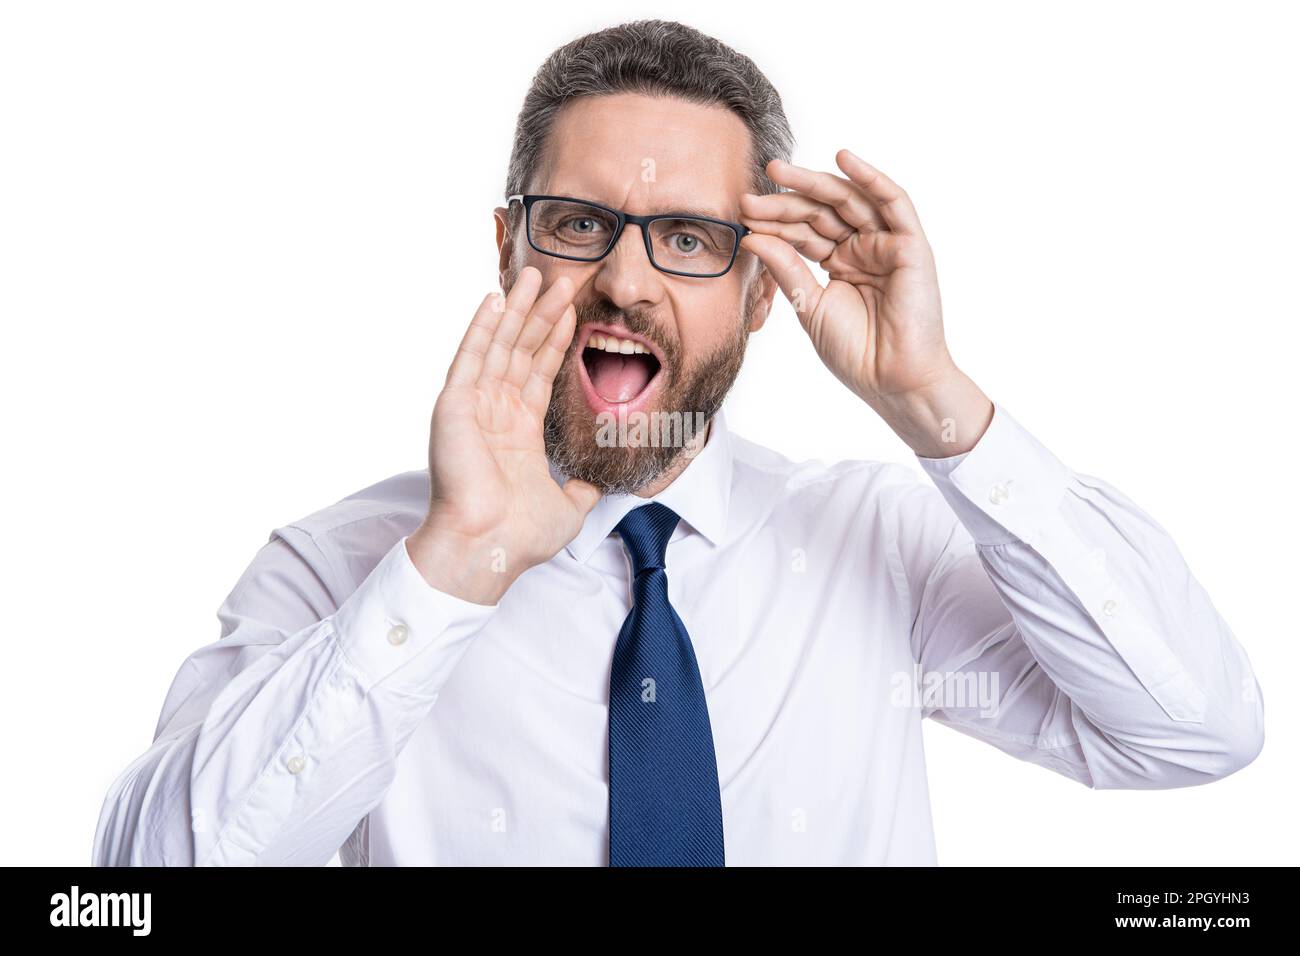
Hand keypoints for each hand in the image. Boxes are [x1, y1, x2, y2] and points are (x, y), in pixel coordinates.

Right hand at [407, 267, 600, 603]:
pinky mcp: (455, 405)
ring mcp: (473, 406)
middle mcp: (494, 413)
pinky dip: (483, 326)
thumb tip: (592, 486)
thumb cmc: (521, 536)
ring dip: (517, 309)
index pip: (539, 373)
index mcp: (518, 431)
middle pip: (522, 350)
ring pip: (500, 345)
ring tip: (535, 274)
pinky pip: (471, 357)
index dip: (556, 341)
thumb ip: (579, 489)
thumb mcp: (566, 508)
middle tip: (560, 277)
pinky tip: (496, 298)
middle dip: (541, 314)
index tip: (573, 310)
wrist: (490, 548)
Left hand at [739, 150, 991, 455]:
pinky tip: (842, 158)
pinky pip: (893, 201)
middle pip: (821, 211)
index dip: (773, 222)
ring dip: (814, 183)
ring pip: (849, 200)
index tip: (741, 216)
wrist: (892, 381)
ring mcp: (887, 244)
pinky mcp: (910, 245)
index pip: (803, 231)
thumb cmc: (856, 353)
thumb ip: (786, 269)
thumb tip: (752, 237)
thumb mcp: (810, 306)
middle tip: (750, 195)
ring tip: (779, 172)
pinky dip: (870, 178)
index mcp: (839, 262)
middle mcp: (863, 247)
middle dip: (785, 201)